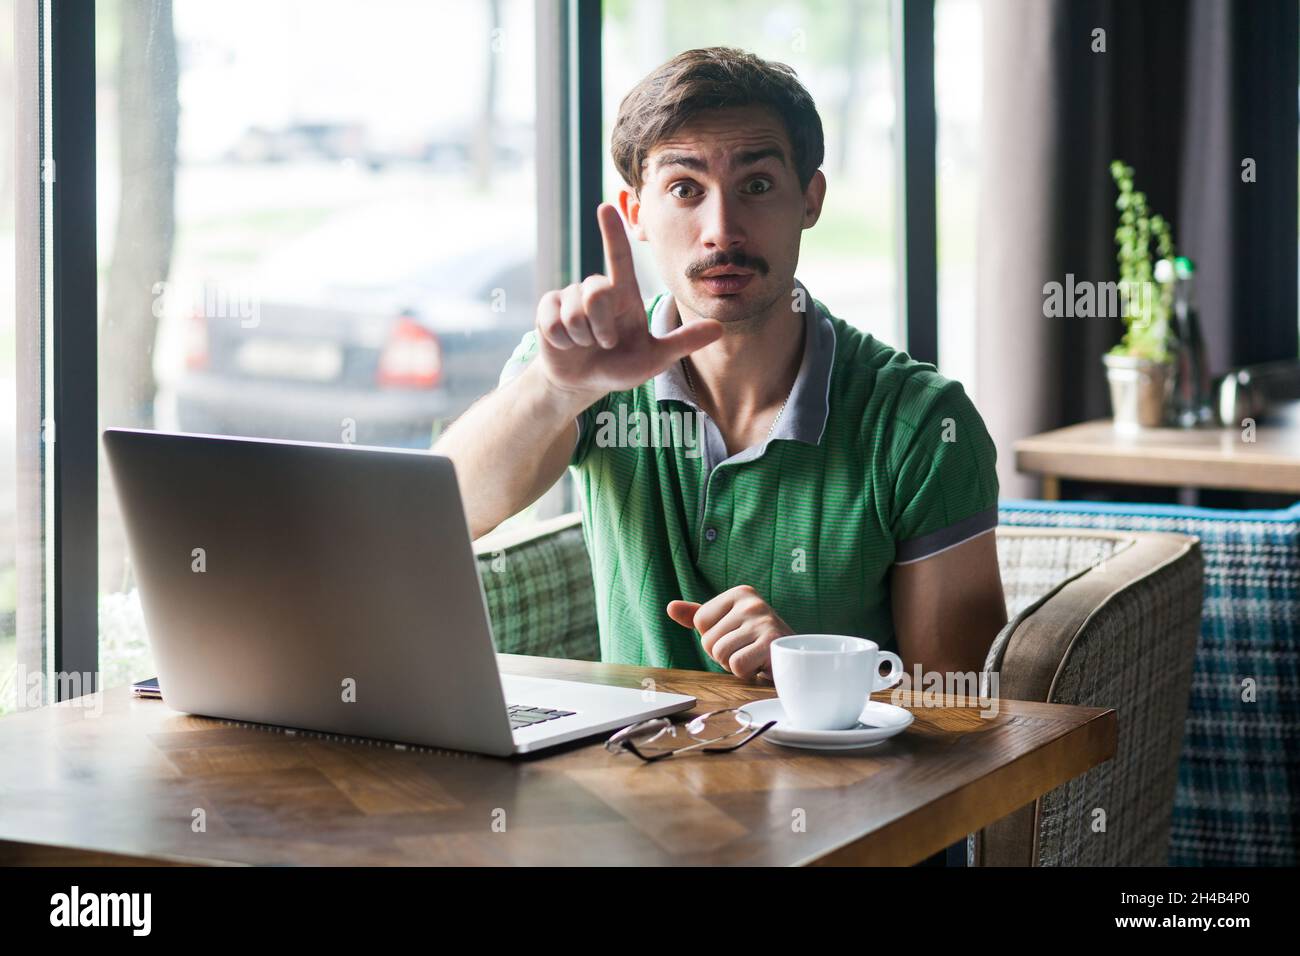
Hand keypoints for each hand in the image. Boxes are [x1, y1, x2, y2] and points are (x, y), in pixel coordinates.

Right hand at [534, 203, 722, 400]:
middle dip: (601, 327)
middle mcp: (597, 290)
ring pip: (573, 311)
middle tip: (605, 343)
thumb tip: (719, 328)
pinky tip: (566, 344)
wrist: (584, 382)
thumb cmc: (620, 366)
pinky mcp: (548, 309)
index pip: (619, 258)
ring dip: (582, 337)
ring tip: (585, 344)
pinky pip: (553, 321)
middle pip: (595, 292)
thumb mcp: (655, 358)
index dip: (613, 233)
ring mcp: (570, 297)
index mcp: (624, 296)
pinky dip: (562, 340)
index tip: (606, 206)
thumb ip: (683, 342)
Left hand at [667, 585, 792, 681]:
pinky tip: (760, 665)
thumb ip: (699, 616)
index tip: (737, 637)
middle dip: (723, 654)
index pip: (700, 621)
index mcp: (740, 593)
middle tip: (747, 651)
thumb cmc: (757, 643)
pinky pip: (737, 666)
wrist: (798, 660)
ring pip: (720, 654)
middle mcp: (752, 602)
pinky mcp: (771, 642)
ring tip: (753, 657)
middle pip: (708, 640)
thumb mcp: (727, 625)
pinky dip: (746, 674)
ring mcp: (763, 621)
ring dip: (734, 664)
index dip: (713, 638)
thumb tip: (670, 607)